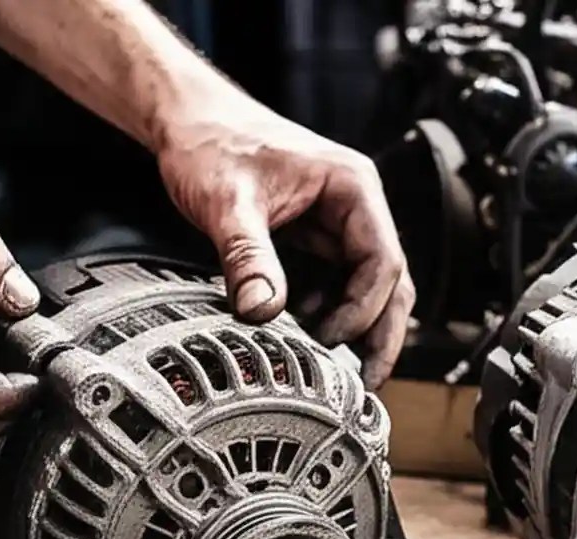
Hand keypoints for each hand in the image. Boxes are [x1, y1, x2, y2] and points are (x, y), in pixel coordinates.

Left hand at [154, 102, 414, 388]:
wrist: (187, 121)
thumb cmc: (213, 141)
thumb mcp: (227, 203)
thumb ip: (248, 258)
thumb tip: (262, 311)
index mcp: (353, 187)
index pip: (383, 261)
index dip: (362, 309)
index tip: (329, 339)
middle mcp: (356, 206)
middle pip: (389, 281)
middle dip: (379, 331)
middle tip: (367, 379)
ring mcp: (338, 223)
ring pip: (368, 286)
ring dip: (355, 325)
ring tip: (333, 363)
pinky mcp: (316, 237)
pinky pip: (336, 282)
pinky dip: (327, 311)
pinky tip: (303, 329)